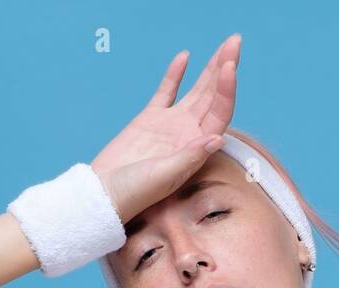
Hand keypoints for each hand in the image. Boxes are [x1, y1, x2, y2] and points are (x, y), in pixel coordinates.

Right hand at [90, 34, 241, 225]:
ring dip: (209, 69)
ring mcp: (170, 125)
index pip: (219, 113)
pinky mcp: (150, 119)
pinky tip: (185, 57)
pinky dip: (175, 75)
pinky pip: (167, 92)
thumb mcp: (164, 176)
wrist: (104, 194)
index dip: (226, 89)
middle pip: (213, 96)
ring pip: (196, 91)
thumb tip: (217, 138)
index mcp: (196, 148)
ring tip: (224, 46)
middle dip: (225, 68)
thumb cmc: (135, 193)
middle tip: (234, 42)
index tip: (229, 67)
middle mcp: (188, 134)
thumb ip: (189, 158)